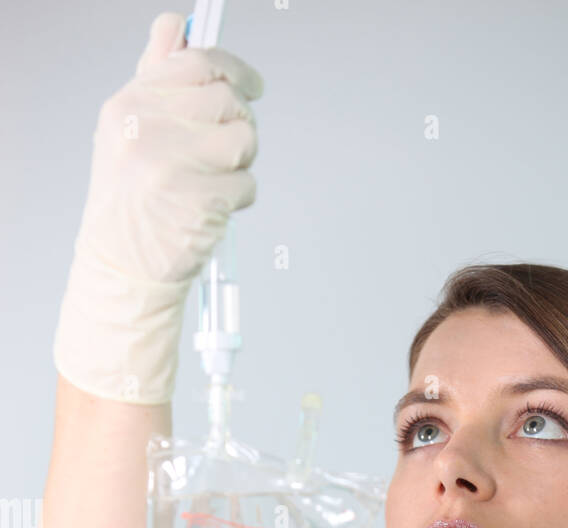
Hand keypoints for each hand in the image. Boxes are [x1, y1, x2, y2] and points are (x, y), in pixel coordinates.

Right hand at [53, 12, 263, 403]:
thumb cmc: (132, 202)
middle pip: (229, 101)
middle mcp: (148, 128)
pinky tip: (213, 208)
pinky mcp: (201, 200)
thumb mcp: (128, 130)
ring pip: (244, 139)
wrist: (124, 268)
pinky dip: (239, 197)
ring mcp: (174, 165)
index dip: (234, 72)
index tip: (252, 86)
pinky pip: (247, 182)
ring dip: (241, 162)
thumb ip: (157, 76)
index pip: (198, 63)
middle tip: (223, 153)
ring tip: (215, 181)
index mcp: (130, 104)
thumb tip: (177, 26)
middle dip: (237, 126)